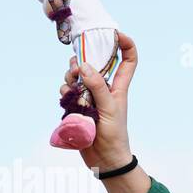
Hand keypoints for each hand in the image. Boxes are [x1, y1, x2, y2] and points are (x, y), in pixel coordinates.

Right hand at [61, 31, 138, 172]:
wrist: (104, 159)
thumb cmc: (114, 135)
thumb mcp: (109, 109)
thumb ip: (98, 87)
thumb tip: (85, 66)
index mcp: (119, 86)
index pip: (127, 60)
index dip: (125, 44)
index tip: (115, 33)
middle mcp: (104, 88)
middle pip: (93, 63)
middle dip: (83, 60)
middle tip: (77, 69)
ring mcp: (89, 96)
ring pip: (76, 76)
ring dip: (70, 77)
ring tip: (71, 89)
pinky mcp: (77, 105)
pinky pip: (67, 90)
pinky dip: (64, 91)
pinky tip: (66, 99)